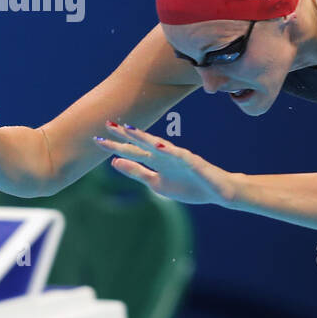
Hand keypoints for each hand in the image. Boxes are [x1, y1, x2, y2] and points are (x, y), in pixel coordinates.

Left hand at [95, 122, 233, 205]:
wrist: (219, 192)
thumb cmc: (190, 186)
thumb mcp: (157, 183)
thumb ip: (137, 172)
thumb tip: (114, 162)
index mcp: (157, 161)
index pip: (133, 152)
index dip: (116, 146)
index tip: (97, 139)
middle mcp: (166, 155)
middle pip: (142, 145)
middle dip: (125, 136)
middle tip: (107, 125)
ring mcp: (180, 158)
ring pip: (159, 146)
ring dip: (145, 138)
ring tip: (129, 130)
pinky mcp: (194, 163)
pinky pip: (181, 156)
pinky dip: (170, 151)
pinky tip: (159, 147)